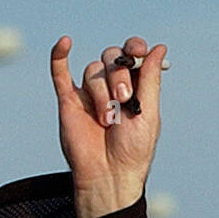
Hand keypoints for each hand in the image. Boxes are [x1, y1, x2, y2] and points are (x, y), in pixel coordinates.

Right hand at [50, 34, 167, 217]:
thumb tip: (159, 48)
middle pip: (112, 58)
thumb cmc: (133, 150)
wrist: (109, 174)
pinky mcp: (69, 100)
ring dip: (102, 93)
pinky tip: (65, 42)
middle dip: (119, 75)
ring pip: (93, 71)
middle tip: (124, 99)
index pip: (132, 54)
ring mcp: (89, 93)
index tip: (137, 50)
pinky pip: (60, 72)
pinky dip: (59, 55)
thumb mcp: (149, 113)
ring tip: (107, 120)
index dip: (135, 48)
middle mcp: (112, 86)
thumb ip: (151, 80)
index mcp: (135, 87)